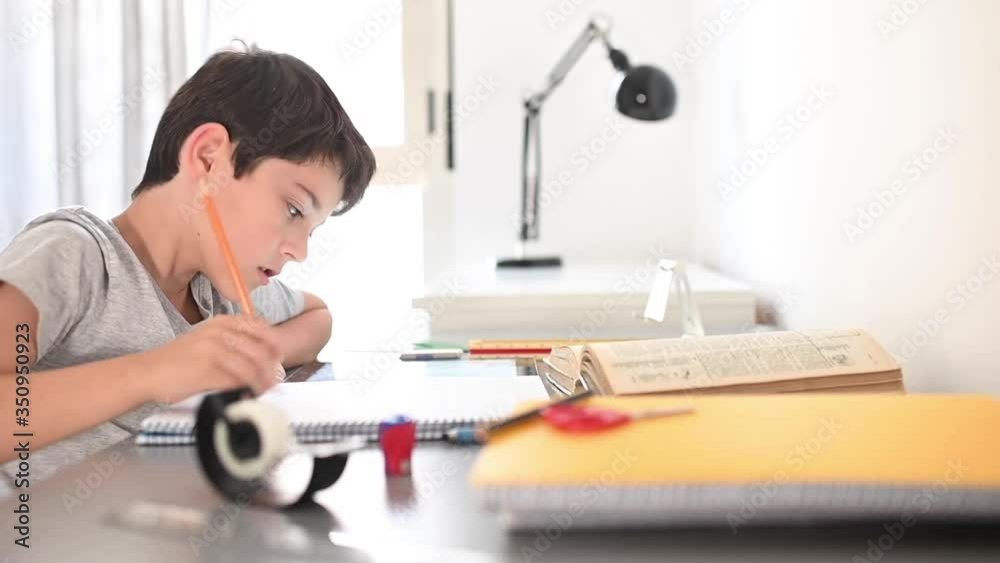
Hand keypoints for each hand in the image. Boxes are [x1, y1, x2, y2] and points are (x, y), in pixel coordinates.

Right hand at [141, 315, 284, 402]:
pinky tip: (248, 396)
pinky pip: (237, 382)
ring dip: (262, 382)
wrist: (147, 372)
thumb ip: (232, 341)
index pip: (260, 329)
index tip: (278, 359)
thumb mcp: (206, 339)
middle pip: (260, 351)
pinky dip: (246, 391)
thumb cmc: (178, 360)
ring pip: (251, 367)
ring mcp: (213, 350)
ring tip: (265, 391)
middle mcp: (218, 333)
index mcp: (221, 323)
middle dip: (272, 368)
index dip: (273, 345)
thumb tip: (264, 357)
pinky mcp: (207, 370)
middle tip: (276, 381)